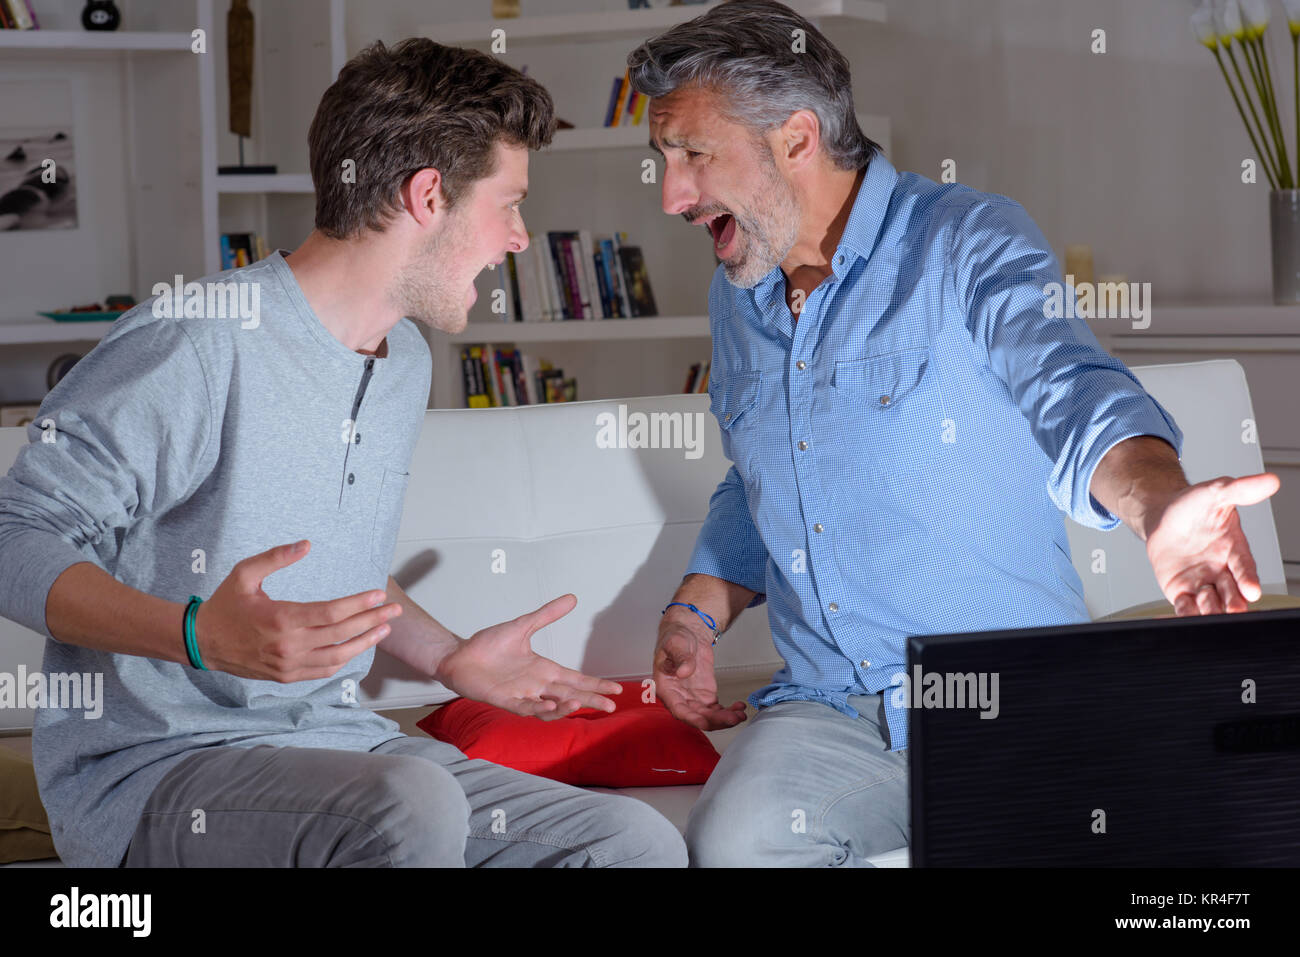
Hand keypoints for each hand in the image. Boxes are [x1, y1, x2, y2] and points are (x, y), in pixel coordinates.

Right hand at [196, 539, 402, 679]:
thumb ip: (276, 557)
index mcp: (281, 619)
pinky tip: (357, 646)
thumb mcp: (245, 574)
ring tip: (384, 629)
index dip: (359, 604)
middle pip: (342, 634)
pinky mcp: (286, 676)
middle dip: (373, 621)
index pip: (332, 613)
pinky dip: (344, 659)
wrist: (202, 642)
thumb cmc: (225, 605)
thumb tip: (306, 545)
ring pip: (338, 657)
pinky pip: (324, 670)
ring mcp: (288, 664)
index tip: (378, 594)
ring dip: (365, 643)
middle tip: (395, 611)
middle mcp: (288, 645)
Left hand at [434, 594, 621, 718]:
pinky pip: (524, 708)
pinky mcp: (504, 700)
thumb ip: (547, 615)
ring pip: (550, 707)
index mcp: (544, 669)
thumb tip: (571, 598)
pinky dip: (538, 709)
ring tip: (579, 702)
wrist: (460, 655)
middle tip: (611, 705)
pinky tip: (550, 706)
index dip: (596, 684)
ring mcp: (522, 695)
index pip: (576, 679)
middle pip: (570, 696)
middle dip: (591, 701)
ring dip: (565, 707)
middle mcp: (536, 685)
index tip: (617, 689)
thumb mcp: (523, 625)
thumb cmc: (488, 645)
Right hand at [653, 618, 746, 730]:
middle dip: (715, 721)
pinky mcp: (706, 695)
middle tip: (732, 719)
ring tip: (740, 715)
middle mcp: (679, 697)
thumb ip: (680, 658)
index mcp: (666, 688)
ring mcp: (694, 698)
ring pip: (708, 716)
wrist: (689, 632)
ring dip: (724, 719)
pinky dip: (728, 711)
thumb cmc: (676, 638)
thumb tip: (683, 672)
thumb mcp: (676, 644)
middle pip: (697, 716)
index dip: (692, 719)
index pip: (679, 710)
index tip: (706, 723)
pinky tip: (739, 709)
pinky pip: (716, 709)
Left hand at [1145, 473, 1280, 615]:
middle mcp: (1222, 570)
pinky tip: (1186, 617)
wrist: (1163, 517)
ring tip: (1210, 613)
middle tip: (1236, 609)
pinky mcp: (1181, 591)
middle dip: (1235, 601)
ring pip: (1211, 602)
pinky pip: (1185, 606)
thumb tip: (1269, 480)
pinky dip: (1186, 614)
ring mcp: (1202, 582)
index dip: (1248, 578)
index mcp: (1234, 549)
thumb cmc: (1193, 506)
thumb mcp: (1216, 492)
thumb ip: (1240, 489)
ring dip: (1211, 610)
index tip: (1253, 589)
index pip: (1244, 566)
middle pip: (1232, 590)